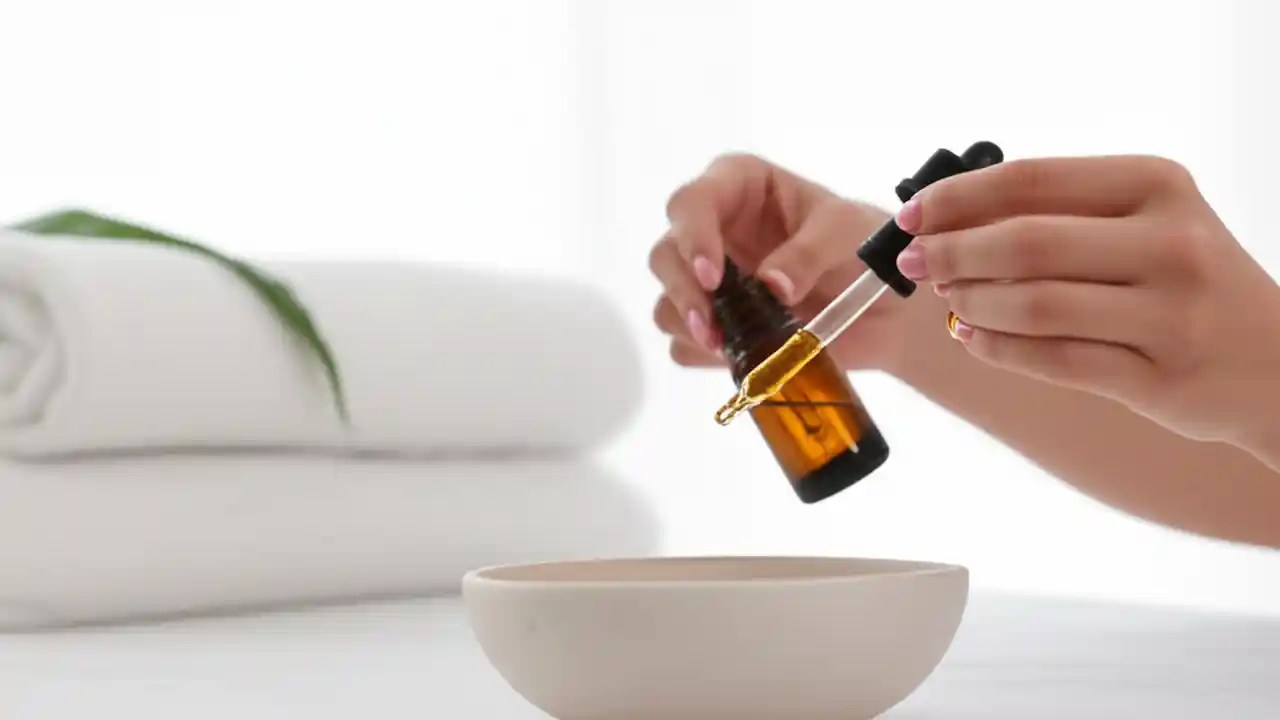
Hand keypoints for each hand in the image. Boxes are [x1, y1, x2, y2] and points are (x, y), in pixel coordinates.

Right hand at [649, 153, 914, 371]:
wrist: (888, 308)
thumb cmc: (866, 247)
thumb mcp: (847, 232)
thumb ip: (810, 252)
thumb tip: (771, 286)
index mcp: (738, 188)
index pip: (692, 202)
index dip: (693, 236)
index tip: (713, 276)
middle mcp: (714, 232)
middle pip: (665, 255)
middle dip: (682, 291)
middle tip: (712, 327)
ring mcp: (711, 284)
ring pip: (666, 303)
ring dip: (689, 327)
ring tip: (726, 347)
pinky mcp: (717, 327)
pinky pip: (685, 346)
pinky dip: (704, 357)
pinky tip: (737, 357)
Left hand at [896, 155, 1279, 446]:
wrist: (1276, 361)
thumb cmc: (1187, 281)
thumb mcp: (1145, 221)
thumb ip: (1060, 211)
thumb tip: (947, 216)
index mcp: (1158, 185)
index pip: (1031, 180)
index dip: (956, 198)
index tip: (912, 213)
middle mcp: (1171, 243)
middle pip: (1025, 244)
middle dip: (951, 252)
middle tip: (913, 261)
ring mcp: (1170, 314)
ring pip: (1034, 306)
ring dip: (970, 302)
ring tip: (948, 299)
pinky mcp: (1160, 378)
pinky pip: (1053, 361)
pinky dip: (997, 348)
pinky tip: (972, 336)